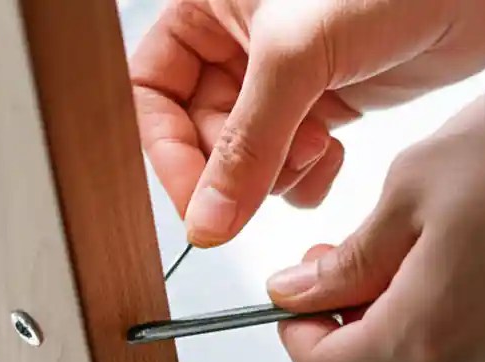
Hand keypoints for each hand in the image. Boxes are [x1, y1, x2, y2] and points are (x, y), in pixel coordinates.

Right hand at [129, 0, 484, 246]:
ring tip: (313, 149)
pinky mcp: (326, 103)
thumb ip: (246, 144)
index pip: (152, 93)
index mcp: (209, 9)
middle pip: (198, 133)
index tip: (195, 203)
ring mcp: (284, 78)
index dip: (166, 151)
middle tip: (264, 183)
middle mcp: (239, 44)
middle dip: (233, 168)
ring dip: (273, 174)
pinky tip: (332, 158)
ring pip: (247, 157)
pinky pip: (292, 164)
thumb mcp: (296, 56)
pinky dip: (307, 177)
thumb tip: (208, 219)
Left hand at [266, 62, 484, 361]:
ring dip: (415, 303)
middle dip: (355, 314)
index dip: (297, 337)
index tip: (295, 301)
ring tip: (433, 230)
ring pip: (440, 347)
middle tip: (353, 250)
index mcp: (431, 333)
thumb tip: (301, 292)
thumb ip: (345, 261)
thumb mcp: (408, 191)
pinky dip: (469, 298)